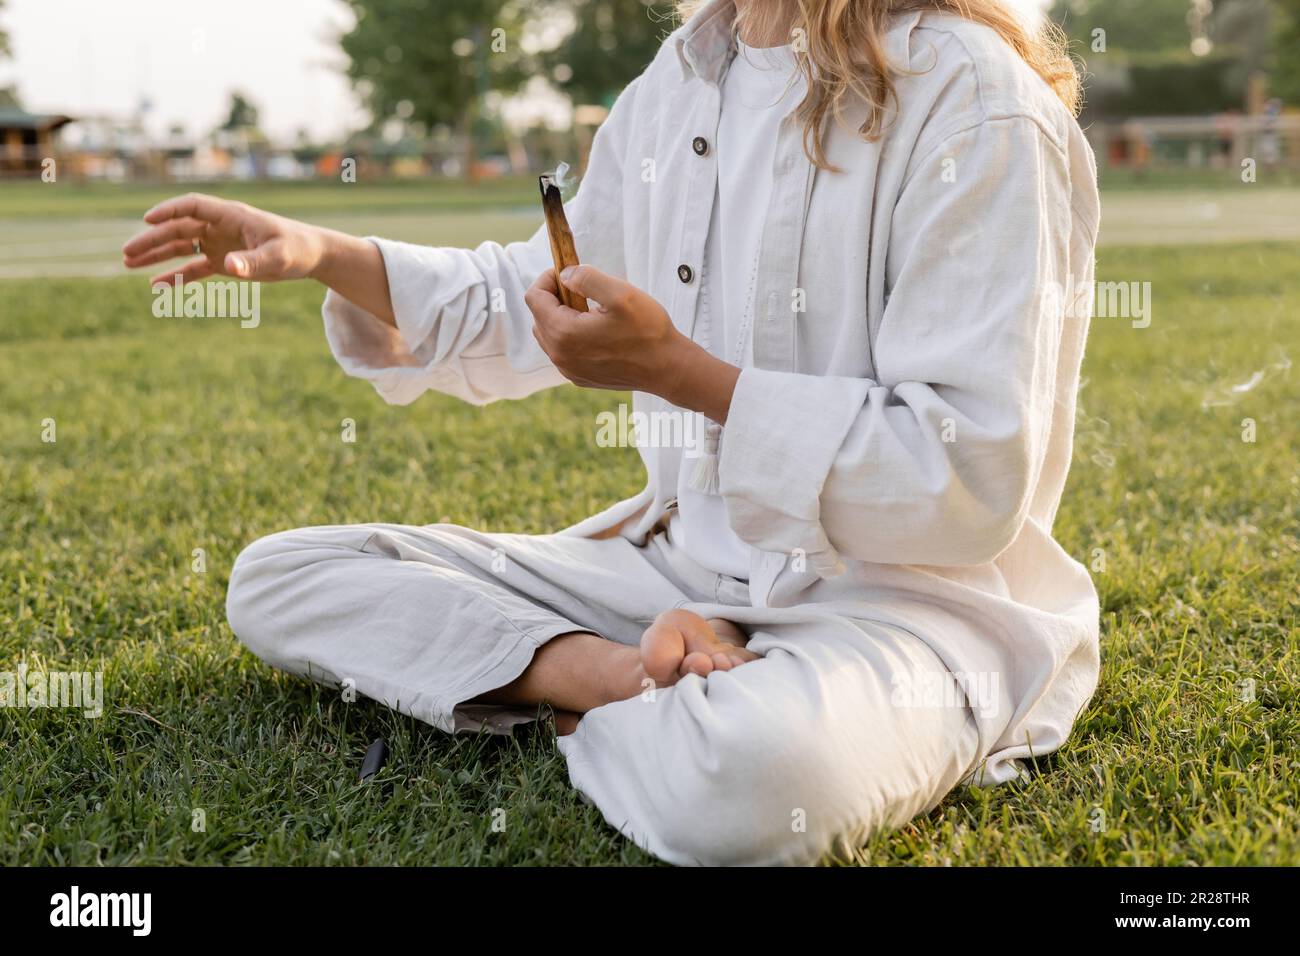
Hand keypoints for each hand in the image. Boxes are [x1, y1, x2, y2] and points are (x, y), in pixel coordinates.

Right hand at [122, 193, 326, 285]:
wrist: (311, 257)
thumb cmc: (297, 250)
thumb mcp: (278, 257)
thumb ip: (252, 262)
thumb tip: (228, 267)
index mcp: (231, 215)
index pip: (193, 206)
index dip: (169, 210)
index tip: (148, 219)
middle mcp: (220, 226)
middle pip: (178, 228)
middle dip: (152, 239)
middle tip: (127, 252)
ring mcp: (219, 243)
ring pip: (181, 246)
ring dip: (156, 254)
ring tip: (128, 263)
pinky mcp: (224, 261)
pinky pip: (194, 267)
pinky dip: (176, 275)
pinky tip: (156, 284)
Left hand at [525, 265, 740, 421]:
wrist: (667, 368)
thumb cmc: (647, 330)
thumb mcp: (620, 293)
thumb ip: (586, 278)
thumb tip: (564, 275)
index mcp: (563, 333)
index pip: (534, 297)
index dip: (548, 278)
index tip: (570, 273)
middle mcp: (559, 355)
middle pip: (538, 316)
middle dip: (554, 298)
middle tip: (584, 291)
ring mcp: (568, 369)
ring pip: (549, 334)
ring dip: (562, 317)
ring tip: (592, 311)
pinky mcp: (579, 377)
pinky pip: (562, 351)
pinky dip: (571, 336)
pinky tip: (597, 332)